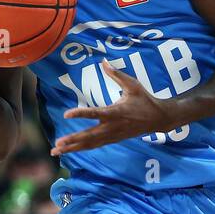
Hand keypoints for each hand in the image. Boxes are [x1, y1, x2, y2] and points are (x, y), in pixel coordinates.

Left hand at [51, 60, 174, 155]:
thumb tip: (103, 61)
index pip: (95, 113)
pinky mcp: (113, 139)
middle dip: (72, 141)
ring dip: (73, 148)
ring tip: (56, 151)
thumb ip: (116, 74)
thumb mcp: (133, 84)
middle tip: (57, 145)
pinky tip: (69, 151)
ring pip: (90, 144)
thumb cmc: (145, 99)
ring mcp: (112, 135)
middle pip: (89, 136)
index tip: (66, 114)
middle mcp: (112, 126)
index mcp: (116, 112)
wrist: (158, 119)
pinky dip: (81, 149)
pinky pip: (95, 145)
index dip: (81, 113)